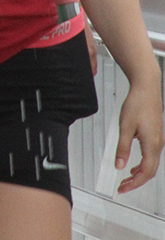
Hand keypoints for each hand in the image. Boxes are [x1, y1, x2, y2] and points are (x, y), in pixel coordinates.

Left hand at [114, 72, 163, 192]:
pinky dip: (142, 165)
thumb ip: (122, 147)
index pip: (145, 172)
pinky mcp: (156, 136)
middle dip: (136, 182)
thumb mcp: (125, 127)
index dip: (134, 183)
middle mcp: (158, 145)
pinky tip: (132, 165)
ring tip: (126, 179)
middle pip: (150, 171)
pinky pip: (151, 156)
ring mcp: (158, 140)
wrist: (147, 89)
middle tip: (122, 187)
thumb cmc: (137, 104)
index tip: (122, 188)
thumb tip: (119, 166)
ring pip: (152, 164)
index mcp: (151, 144)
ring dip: (139, 174)